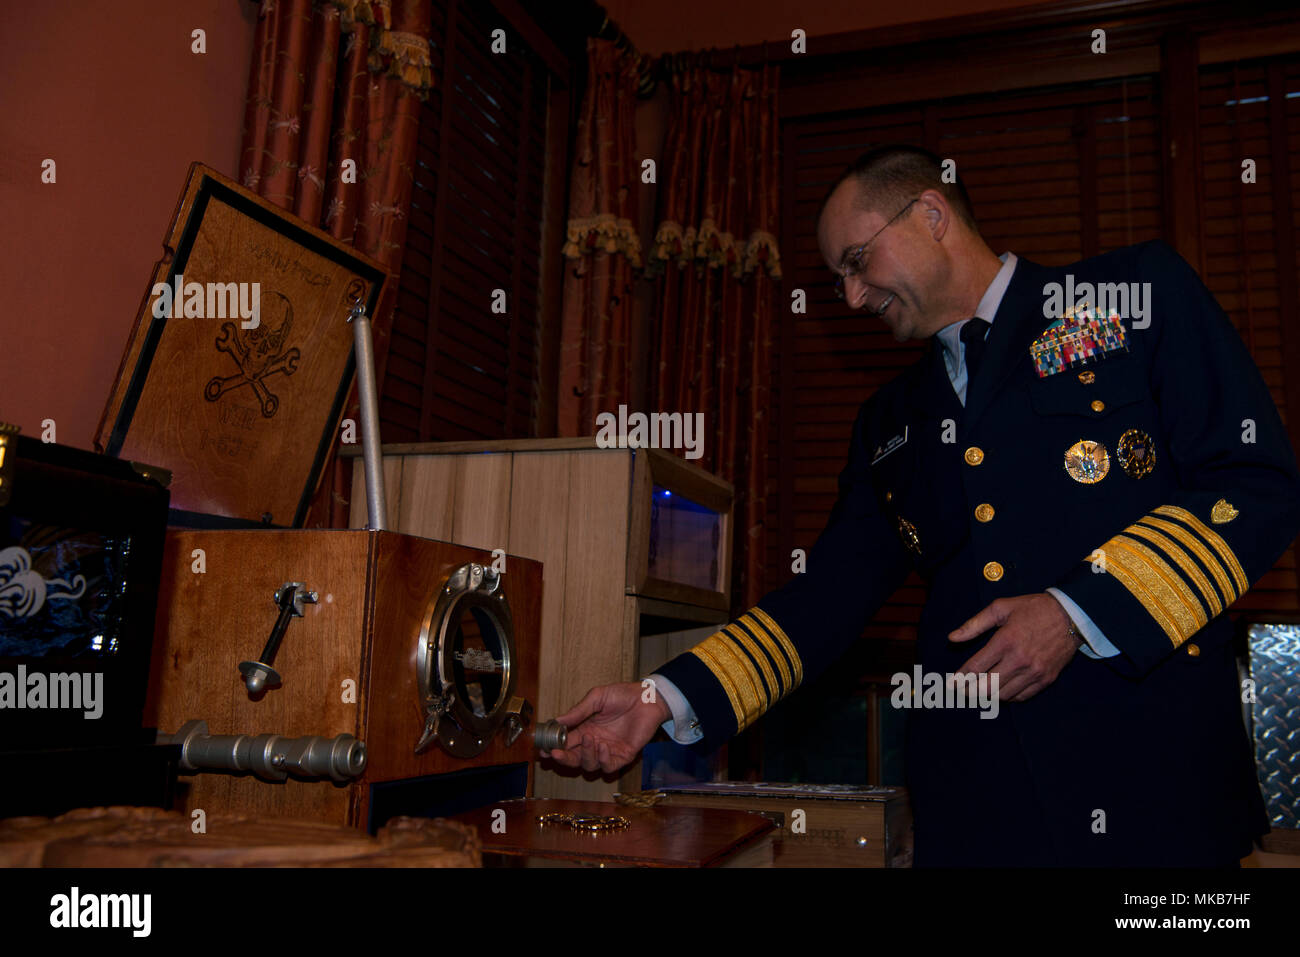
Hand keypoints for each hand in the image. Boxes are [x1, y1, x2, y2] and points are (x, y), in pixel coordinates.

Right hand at [542, 681, 670, 774]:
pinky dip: (603, 759)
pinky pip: (608, 766)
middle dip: (563, 758)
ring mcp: (609, 751)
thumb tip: (557, 720)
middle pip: (574, 759)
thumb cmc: (622, 695)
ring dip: (585, 755)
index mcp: (586, 729)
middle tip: (555, 754)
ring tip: (588, 739)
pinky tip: (603, 746)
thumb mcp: (596, 698)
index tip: (544, 749)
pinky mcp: (624, 755)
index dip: (554, 747)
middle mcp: (595, 743)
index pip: (566, 743)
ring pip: (589, 765)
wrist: (647, 698)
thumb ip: (578, 711)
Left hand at [948, 593, 1082, 701]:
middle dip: (970, 691)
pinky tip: (1000, 691)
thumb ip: (974, 624)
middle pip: (987, 686)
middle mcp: (1019, 660)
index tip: (951, 684)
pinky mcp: (1046, 679)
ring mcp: (1034, 672)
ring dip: (988, 695)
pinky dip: (1008, 696)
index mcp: (1005, 641)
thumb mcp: (1001, 608)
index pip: (976, 667)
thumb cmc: (1033, 608)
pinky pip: (1022, 697)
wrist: (1071, 615)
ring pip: (1003, 695)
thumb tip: (952, 638)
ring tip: (979, 690)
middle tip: (962, 691)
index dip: (960, 677)